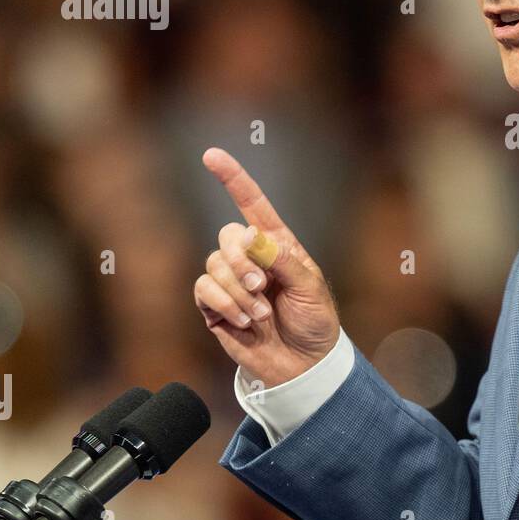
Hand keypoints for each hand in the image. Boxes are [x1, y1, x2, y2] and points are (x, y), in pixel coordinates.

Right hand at [193, 147, 340, 387]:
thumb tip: (251, 236)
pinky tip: (245, 321)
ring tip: (261, 313)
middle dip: (242, 261)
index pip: (252, 204)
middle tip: (263, 288)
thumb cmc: (315, 322)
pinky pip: (204, 290)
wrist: (304, 364)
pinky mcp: (215, 307)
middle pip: (228, 236)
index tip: (212, 155)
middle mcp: (251, 258)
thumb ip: (282, 260)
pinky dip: (224, 304)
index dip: (232, 179)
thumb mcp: (310, 288)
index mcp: (278, 244)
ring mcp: (231, 282)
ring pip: (214, 264)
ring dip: (238, 290)